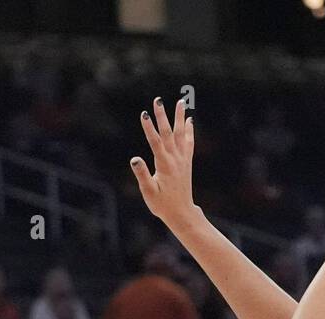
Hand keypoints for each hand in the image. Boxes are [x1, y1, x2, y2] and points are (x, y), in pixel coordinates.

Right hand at [130, 98, 197, 228]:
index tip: (144, 114)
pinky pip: (189, 142)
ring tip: (180, 101)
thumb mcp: (148, 192)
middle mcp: (175, 159)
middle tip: (158, 100)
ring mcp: (182, 159)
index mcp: (164, 164)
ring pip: (181, 134)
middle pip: (168, 133)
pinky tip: (189, 121)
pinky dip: (189, 130)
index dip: (149, 128)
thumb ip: (142, 175)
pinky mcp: (186, 162)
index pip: (155, 142)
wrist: (181, 213)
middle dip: (162, 116)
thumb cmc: (162, 204)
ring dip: (179, 117)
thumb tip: (135, 159)